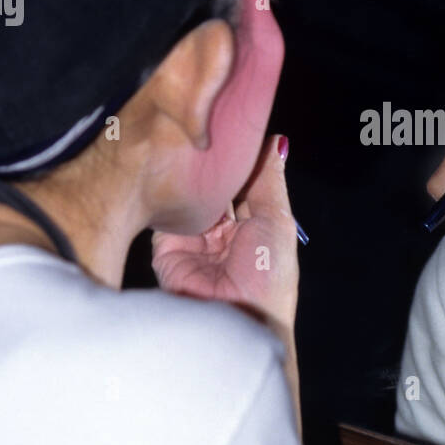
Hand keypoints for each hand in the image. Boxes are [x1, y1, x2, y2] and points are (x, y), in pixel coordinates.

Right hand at [151, 134, 298, 338]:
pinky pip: (167, 215)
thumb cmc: (268, 276)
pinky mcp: (167, 251)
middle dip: (212, 164)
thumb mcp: (277, 220)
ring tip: (191, 142)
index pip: (242, 184)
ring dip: (192, 177)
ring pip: (190, 197)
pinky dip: (171, 195)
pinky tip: (174, 170)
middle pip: (214, 188)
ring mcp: (193, 241)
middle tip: (208, 127)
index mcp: (253, 228)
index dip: (238, 158)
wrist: (237, 322)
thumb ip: (269, 181)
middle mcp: (222, 233)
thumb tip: (275, 141)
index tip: (232, 122)